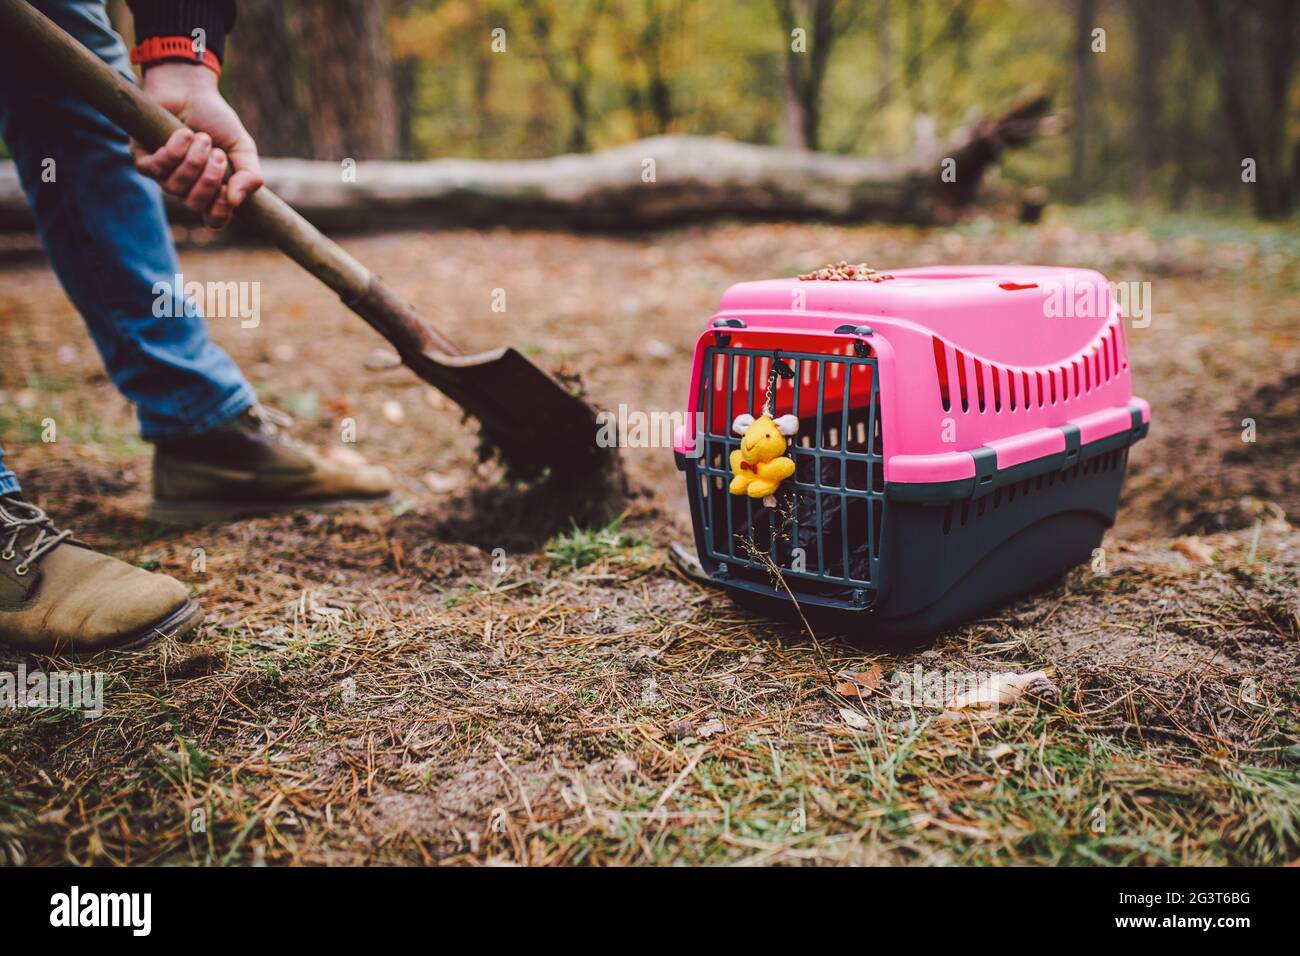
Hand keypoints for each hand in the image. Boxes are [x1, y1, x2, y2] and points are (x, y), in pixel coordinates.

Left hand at [133, 63, 263, 228]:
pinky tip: (183, 134)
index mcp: (211, 188)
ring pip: (174, 187)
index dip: (218, 212)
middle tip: (217, 153)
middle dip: (209, 180)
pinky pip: (155, 169)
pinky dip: (173, 151)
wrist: (190, 88)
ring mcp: (163, 174)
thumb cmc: (215, 119)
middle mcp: (186, 186)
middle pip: (193, 204)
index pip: (212, 219)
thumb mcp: (243, 148)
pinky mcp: (143, 157)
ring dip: (192, 161)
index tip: (226, 191)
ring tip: (201, 137)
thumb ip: (250, 176)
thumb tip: (235, 201)